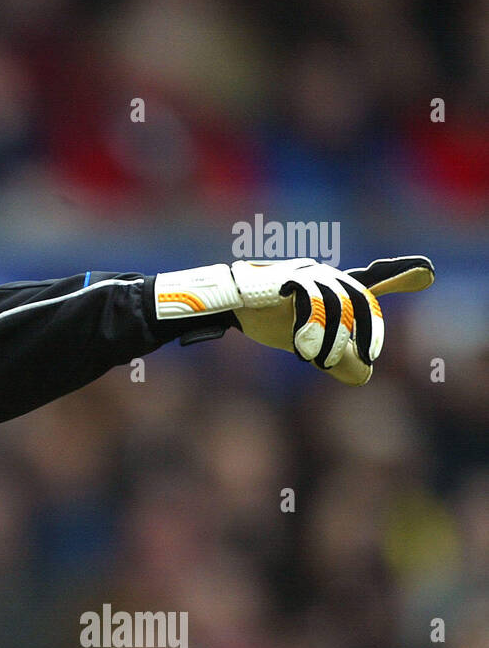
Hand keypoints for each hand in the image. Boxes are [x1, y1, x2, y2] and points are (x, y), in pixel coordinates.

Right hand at [155, 256, 434, 385]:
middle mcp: (324, 275)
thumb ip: (335, 359)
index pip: (369, 281)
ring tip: (320, 362)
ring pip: (340, 305)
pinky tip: (303, 349)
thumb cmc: (259, 319)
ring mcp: (308, 274)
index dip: (398, 275)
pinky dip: (312, 330)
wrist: (219, 302)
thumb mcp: (304, 344)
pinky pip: (314, 304)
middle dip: (368, 330)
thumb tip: (365, 376)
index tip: (427, 271)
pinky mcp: (291, 278)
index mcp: (329, 287)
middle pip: (361, 298)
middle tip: (367, 359)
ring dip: (334, 339)